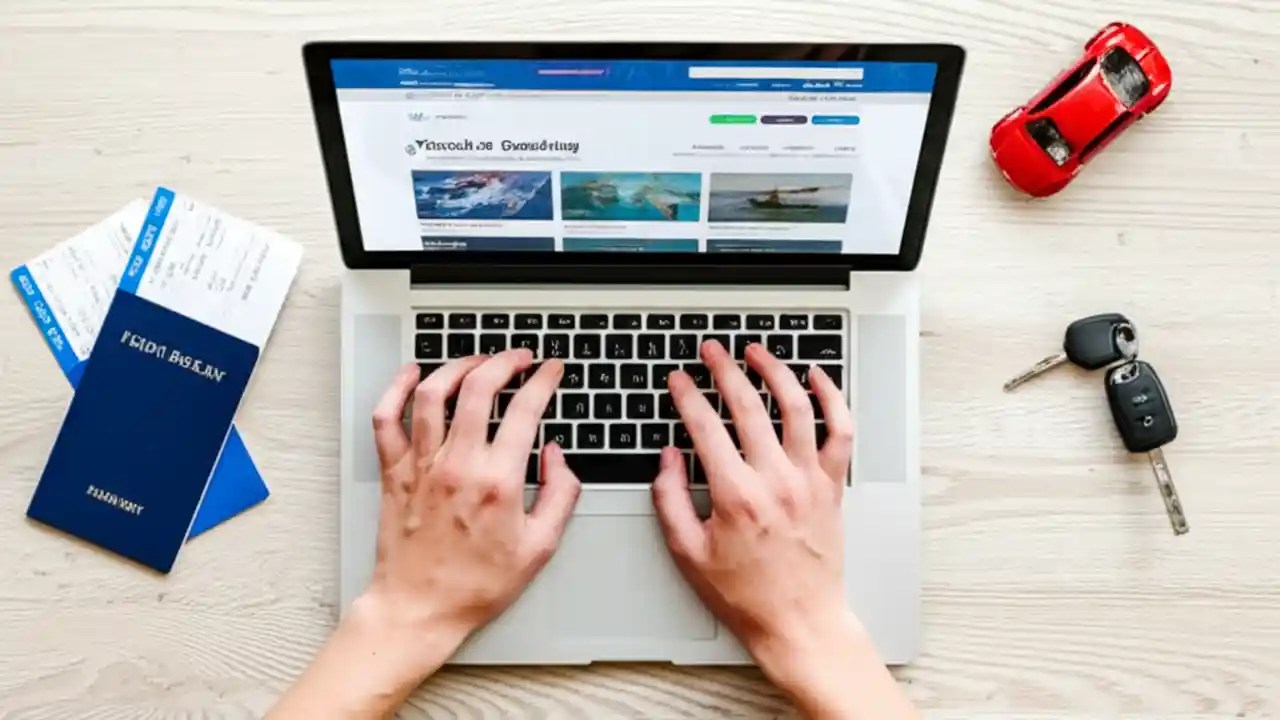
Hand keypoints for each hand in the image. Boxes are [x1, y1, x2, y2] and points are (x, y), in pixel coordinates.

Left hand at [361, 350, 579, 667]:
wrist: (420, 608)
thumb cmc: (474, 584)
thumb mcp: (540, 547)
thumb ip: (560, 495)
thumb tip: (558, 457)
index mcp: (498, 481)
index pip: (525, 410)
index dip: (543, 381)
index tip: (550, 371)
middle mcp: (457, 465)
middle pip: (478, 388)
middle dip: (504, 361)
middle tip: (518, 358)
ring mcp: (421, 465)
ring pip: (432, 393)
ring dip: (458, 365)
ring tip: (476, 360)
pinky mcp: (394, 472)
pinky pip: (386, 418)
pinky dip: (396, 388)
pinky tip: (413, 374)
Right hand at [653, 341, 914, 718]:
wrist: (799, 622)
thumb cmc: (746, 595)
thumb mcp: (688, 553)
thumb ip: (670, 500)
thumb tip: (667, 458)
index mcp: (735, 496)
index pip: (704, 426)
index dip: (687, 396)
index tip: (678, 380)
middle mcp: (775, 481)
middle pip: (747, 405)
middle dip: (724, 369)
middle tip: (711, 351)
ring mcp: (808, 480)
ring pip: (795, 407)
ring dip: (774, 371)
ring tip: (756, 352)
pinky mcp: (832, 487)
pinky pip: (840, 432)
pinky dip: (832, 399)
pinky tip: (817, 378)